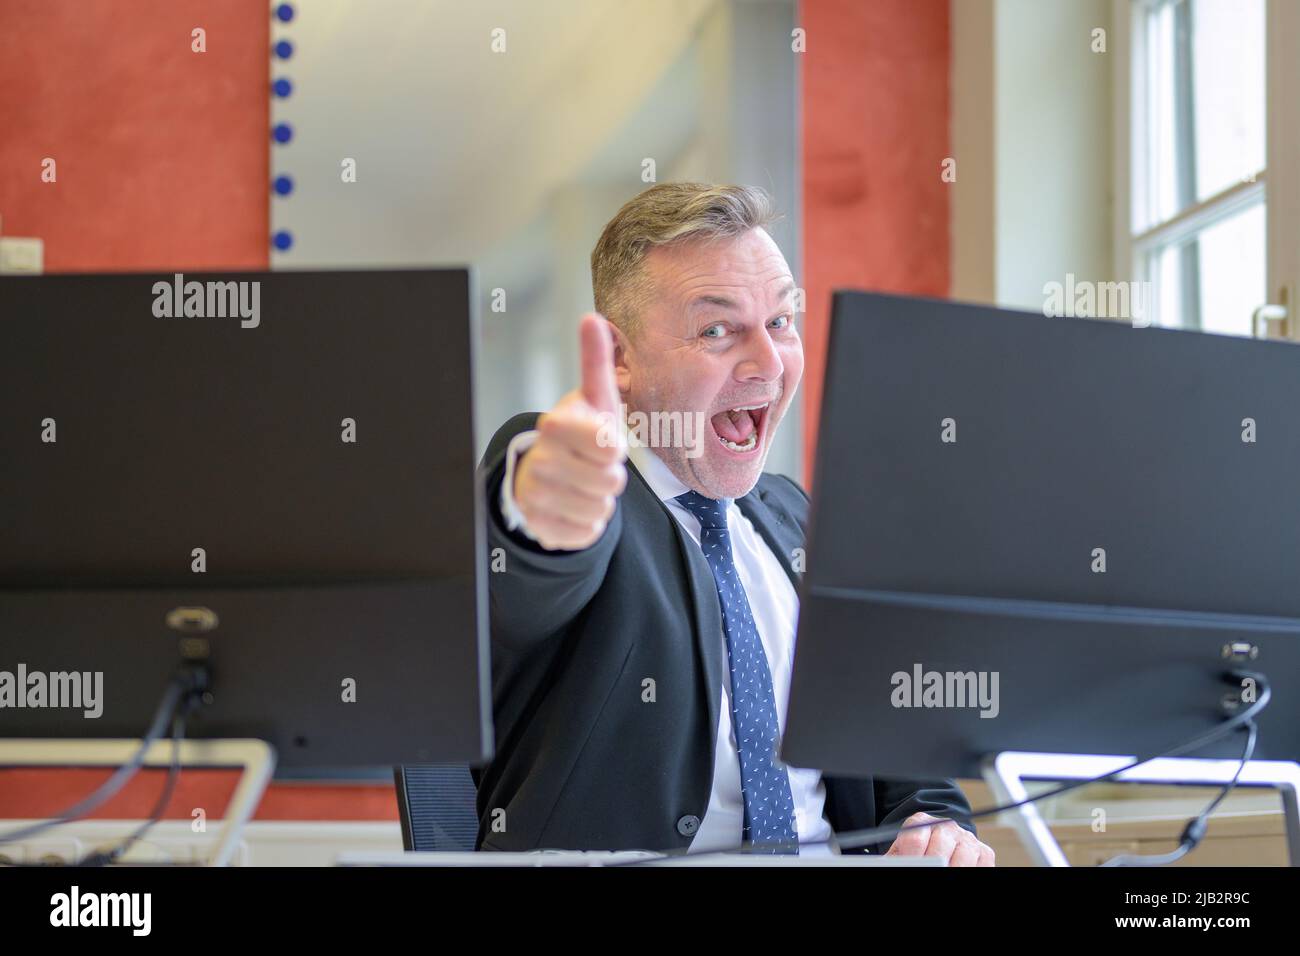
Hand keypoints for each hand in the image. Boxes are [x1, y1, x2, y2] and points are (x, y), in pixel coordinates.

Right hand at [513, 313, 628, 550]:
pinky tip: (575, 505)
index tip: (602, 440)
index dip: (613, 447)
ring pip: (600, 509)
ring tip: (585, 484)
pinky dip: (590, 524)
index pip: (608, 446)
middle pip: (611, 481)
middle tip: (594, 465)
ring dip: (602, 500)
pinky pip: (588, 533)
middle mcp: (540, 459)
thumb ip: (595, 360)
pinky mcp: (539, 526)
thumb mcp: (594, 398)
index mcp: (555, 425)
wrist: (548, 474)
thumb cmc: (582, 434)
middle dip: (611, 476)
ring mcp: (535, 495)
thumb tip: (592, 318)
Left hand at [884, 812, 994, 865]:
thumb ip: (896, 857)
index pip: (914, 840)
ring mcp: (966, 838)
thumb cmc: (917, 852)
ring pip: (962, 857)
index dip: (911, 859)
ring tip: (943, 871)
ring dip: (953, 868)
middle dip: (932, 865)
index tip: (910, 866)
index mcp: (921, 822)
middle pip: (939, 850)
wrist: (938, 843)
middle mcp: (946, 826)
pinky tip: (960, 871)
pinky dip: (972, 870)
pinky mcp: (984, 852)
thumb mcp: (902, 852)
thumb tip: (886, 863)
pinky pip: (982, 864)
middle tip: (928, 870)